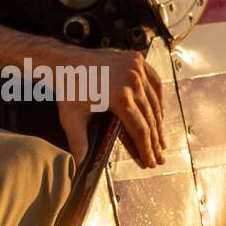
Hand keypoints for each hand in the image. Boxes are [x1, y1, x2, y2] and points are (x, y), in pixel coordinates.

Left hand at [56, 48, 165, 168]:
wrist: (65, 61)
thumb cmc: (68, 88)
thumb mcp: (71, 117)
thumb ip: (78, 143)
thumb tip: (79, 165)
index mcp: (119, 96)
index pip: (140, 129)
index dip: (147, 149)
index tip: (150, 162)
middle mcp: (132, 81)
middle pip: (150, 117)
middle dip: (155, 141)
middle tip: (159, 157)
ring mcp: (135, 68)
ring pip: (154, 101)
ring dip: (158, 121)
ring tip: (160, 139)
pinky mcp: (136, 59)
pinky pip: (154, 82)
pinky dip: (157, 97)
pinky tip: (158, 112)